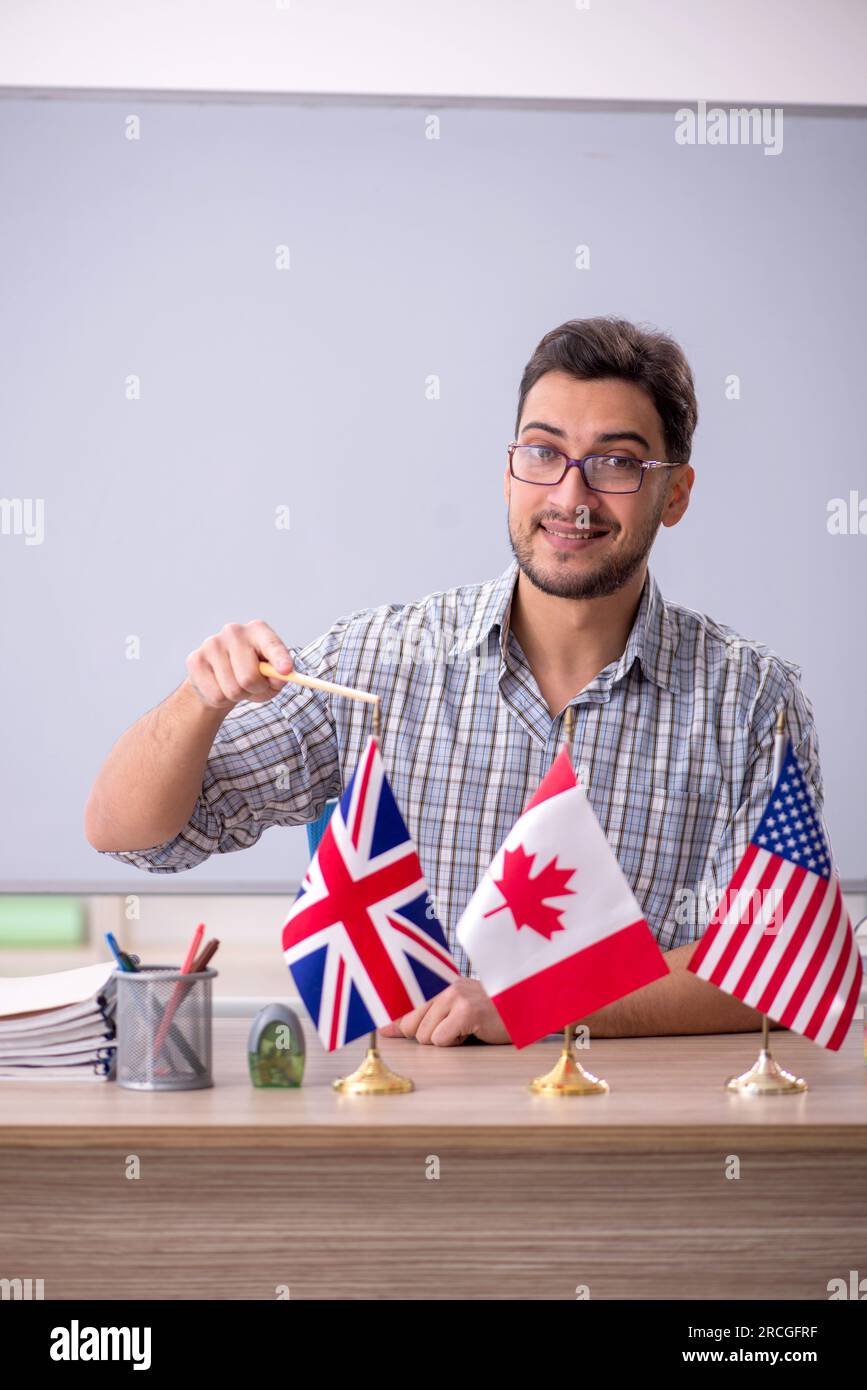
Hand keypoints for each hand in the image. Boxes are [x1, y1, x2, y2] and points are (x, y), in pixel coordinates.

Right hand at [185, 620, 293, 710]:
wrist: (218, 677)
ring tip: (237, 685)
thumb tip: (280, 677)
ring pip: (232, 689)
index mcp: (258, 630)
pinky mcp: (195, 659)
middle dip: (256, 689)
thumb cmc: (252, 673)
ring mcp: (212, 644)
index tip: (286, 671)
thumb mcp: (272, 677)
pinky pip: (216, 695)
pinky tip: (220, 686)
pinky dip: (222, 700)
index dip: (279, 658)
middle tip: (255, 686)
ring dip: (239, 696)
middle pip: (249, 677)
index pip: (271, 644)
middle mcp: (234, 631)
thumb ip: (279, 677)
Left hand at [379, 977, 510, 1045]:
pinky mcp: (466, 1011)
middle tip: (452, 1030)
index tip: (384, 1032)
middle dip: (427, 1036)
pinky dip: (455, 1043)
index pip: (403, 1006)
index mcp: (438, 983)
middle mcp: (443, 985)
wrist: (523, 1009)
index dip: (396, 1024)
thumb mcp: (451, 1011)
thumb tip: (384, 1030)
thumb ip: (418, 1018)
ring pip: (424, 1035)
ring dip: (444, 1041)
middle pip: (409, 1026)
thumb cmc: (487, 1015)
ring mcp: (455, 996)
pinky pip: (441, 1039)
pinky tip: (471, 1032)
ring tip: (465, 1029)